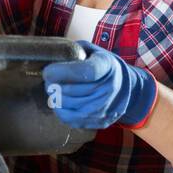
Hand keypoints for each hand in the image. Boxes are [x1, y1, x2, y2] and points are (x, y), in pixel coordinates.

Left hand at [42, 41, 157, 129]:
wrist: (125, 87)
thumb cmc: (102, 66)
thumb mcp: (92, 51)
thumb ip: (74, 51)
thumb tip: (53, 55)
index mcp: (107, 66)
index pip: (85, 72)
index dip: (63, 72)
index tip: (47, 71)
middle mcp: (109, 88)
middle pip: (73, 91)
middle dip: (53, 85)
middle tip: (48, 80)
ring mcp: (105, 107)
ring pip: (70, 107)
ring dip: (55, 98)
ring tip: (53, 90)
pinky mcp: (100, 121)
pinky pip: (71, 119)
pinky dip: (60, 111)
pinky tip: (60, 102)